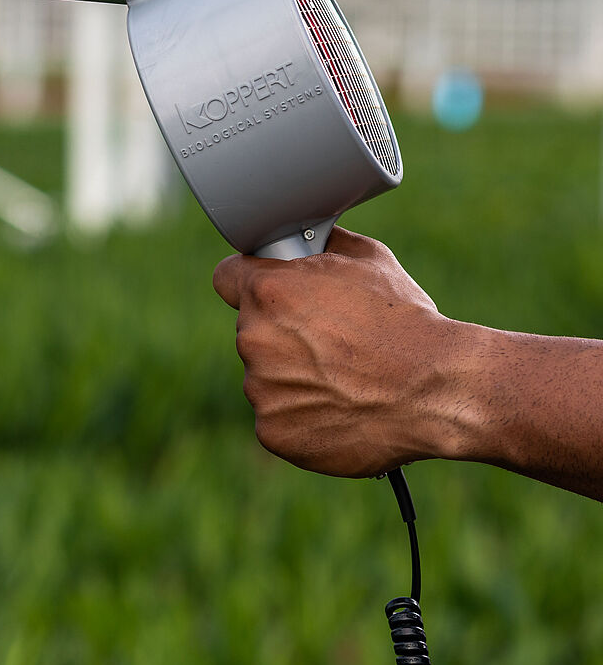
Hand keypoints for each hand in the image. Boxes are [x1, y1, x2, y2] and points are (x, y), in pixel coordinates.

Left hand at [212, 227, 462, 477]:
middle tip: (329, 341)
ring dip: (292, 376)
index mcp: (268, 290)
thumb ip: (323, 245)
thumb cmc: (406, 321)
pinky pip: (277, 417)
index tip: (267, 293)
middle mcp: (254, 337)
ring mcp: (260, 388)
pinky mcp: (272, 430)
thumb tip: (309, 234)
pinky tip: (339, 409)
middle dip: (281, 332)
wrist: (437, 389)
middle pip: (252, 329)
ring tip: (343, 378)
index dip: (248, 282)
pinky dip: (301, 416)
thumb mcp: (368, 259)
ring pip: (265, 375)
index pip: (227, 278)